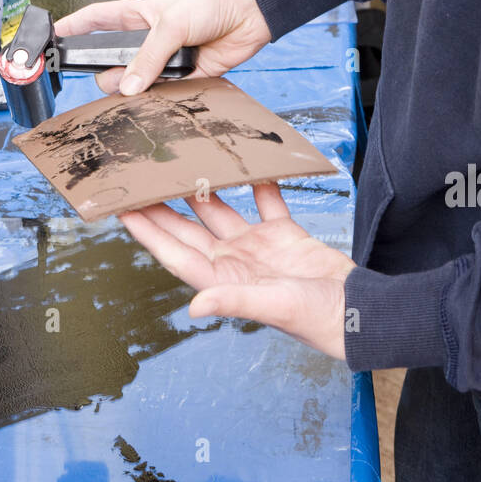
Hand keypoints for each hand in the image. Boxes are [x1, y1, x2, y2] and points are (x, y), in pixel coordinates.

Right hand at [53, 0, 271, 94]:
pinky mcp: (187, 77)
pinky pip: (166, 95)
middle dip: (105, 73)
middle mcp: (150, 39)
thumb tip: (127, 86)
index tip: (53, 37)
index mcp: (139, 16)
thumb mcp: (171, 22)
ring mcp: (167, 59)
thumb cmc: (213, 1)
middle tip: (105, 79)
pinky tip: (159, 98)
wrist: (252, 13)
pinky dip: (161, 100)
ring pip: (138, 83)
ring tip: (135, 91)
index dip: (74, 28)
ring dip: (134, 90)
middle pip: (113, 62)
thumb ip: (148, 55)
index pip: (97, 21)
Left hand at [121, 183, 354, 358]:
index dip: (147, 232)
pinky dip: (255, 183)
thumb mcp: (273, 306)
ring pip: (219, 211)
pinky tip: (246, 162)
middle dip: (162, 206)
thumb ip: (233, 301)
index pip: (174, 251)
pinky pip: (263, 201)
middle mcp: (233, 261)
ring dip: (201, 189)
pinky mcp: (283, 233)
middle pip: (188, 228)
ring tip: (182, 163)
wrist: (358, 311)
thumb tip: (195, 308)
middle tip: (140, 179)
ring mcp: (256, 246)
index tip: (122, 210)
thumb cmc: (315, 319)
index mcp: (222, 279)